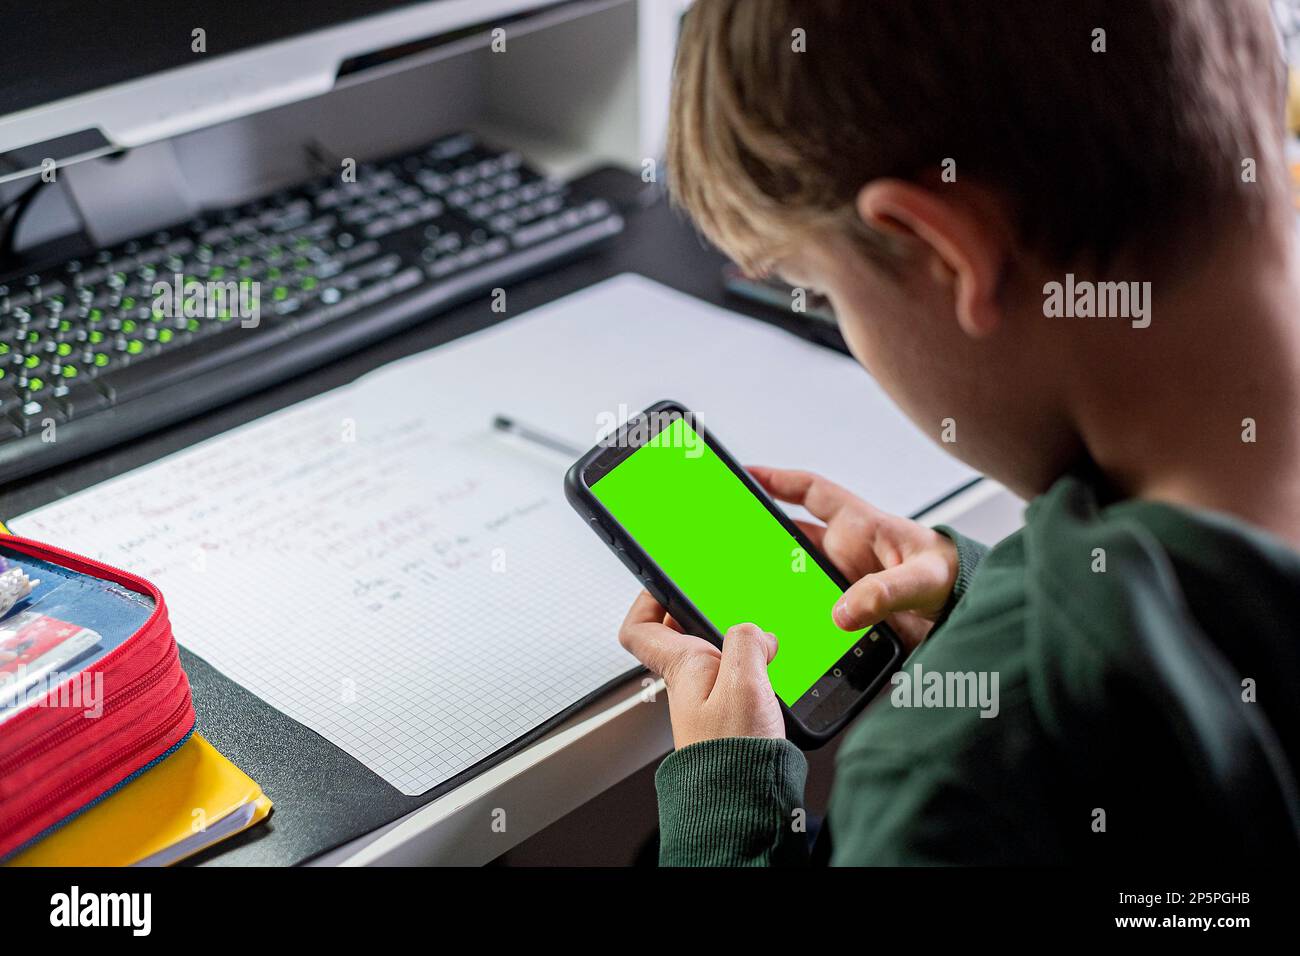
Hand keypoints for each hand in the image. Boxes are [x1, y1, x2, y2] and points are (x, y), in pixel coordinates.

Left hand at [619, 591, 785, 747]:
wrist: (746, 804)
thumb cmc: (734, 757)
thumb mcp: (743, 683)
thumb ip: (746, 643)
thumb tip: (755, 632)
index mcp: (682, 667)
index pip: (639, 629)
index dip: (646, 599)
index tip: (664, 579)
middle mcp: (690, 683)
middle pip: (680, 635)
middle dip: (700, 610)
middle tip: (722, 595)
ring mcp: (710, 700)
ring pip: (712, 655)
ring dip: (733, 637)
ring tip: (757, 626)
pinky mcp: (733, 717)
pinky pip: (735, 677)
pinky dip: (752, 663)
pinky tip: (775, 663)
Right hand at [749, 466, 959, 650]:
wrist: (970, 617)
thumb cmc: (953, 580)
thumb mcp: (923, 580)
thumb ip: (886, 591)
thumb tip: (843, 612)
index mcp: (861, 526)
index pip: (813, 492)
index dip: (779, 480)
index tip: (747, 474)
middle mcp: (846, 552)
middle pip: (791, 537)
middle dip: (759, 535)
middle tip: (725, 537)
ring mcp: (844, 582)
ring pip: (795, 575)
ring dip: (772, 581)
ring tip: (739, 587)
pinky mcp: (847, 613)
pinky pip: (809, 610)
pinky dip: (790, 616)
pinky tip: (774, 629)